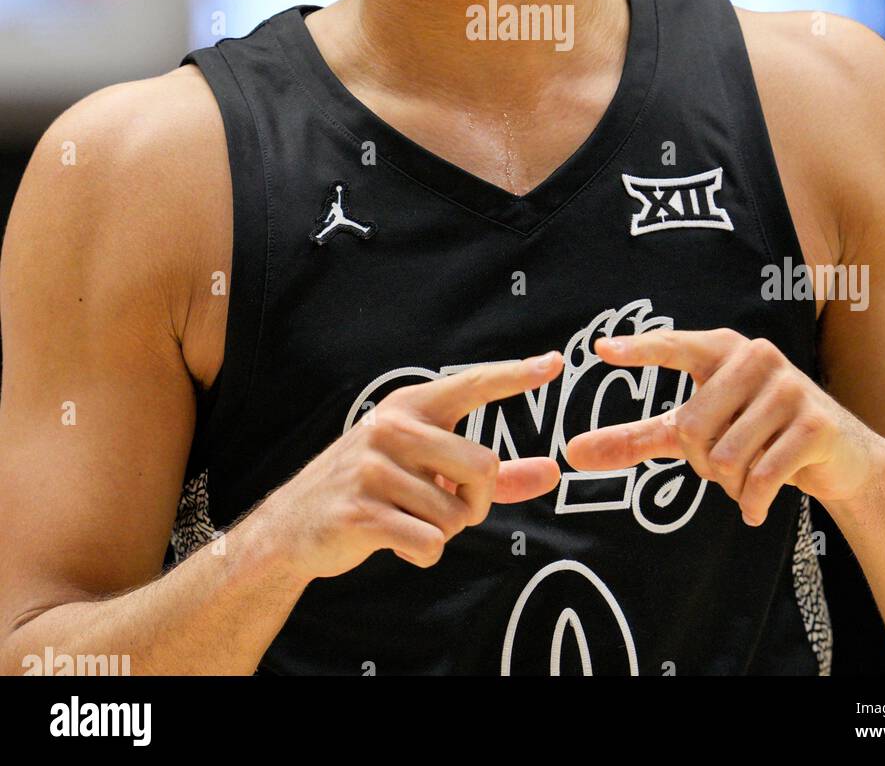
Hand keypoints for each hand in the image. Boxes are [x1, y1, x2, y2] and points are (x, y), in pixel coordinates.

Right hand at [261, 351, 563, 579]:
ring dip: (443, 532)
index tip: (556, 362)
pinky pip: (429, 545)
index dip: (516, 375)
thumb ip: (494, 474)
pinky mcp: (361, 512)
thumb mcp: (427, 470)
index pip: (473, 384)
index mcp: (410, 406)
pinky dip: (423, 554)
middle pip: (483, 467)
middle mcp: (392, 427)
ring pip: (455, 516)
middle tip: (448, 507)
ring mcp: (373, 468)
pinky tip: (394, 541)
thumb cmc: (376, 491)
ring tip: (409, 519)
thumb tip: (553, 472)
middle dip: (477, 503)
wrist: (295, 526)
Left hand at [564, 329, 884, 525]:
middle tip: (725, 463)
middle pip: (692, 427)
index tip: (600, 349)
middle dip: (701, 462)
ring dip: (730, 485)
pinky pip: (762, 476)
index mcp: (721, 349)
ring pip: (726, 458)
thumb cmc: (754, 432)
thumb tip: (572, 452)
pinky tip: (756, 506)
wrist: (839, 452)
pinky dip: (753, 502)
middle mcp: (755, 357)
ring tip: (748, 476)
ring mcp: (788, 387)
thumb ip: (635, 438)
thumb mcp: (694, 431)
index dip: (638, 349)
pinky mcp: (814, 424)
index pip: (672, 346)